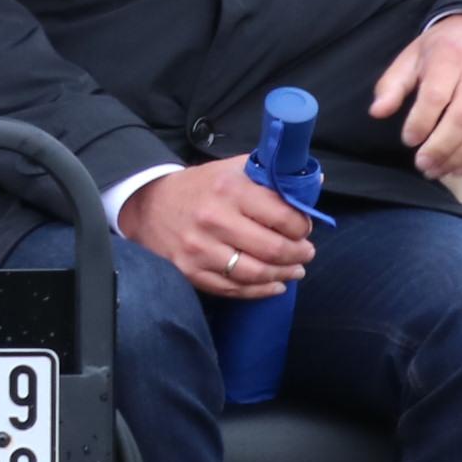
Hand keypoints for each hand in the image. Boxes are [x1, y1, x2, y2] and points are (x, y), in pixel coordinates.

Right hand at [119, 157, 316, 300]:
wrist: (148, 205)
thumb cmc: (199, 187)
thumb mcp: (231, 170)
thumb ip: (269, 175)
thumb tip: (314, 181)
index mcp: (229, 189)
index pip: (282, 215)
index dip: (302, 226)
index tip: (304, 228)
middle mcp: (215, 220)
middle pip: (273, 248)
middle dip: (299, 253)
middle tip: (306, 252)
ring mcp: (201, 250)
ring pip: (256, 273)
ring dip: (284, 274)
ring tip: (295, 270)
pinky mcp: (191, 272)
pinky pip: (234, 289)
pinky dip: (260, 291)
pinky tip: (274, 285)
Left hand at [373, 14, 461, 183]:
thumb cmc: (444, 49)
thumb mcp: (412, 57)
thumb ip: (392, 85)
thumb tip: (377, 112)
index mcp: (450, 57)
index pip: (436, 95)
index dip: (420, 122)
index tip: (408, 139)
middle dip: (440, 148)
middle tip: (422, 163)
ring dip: (459, 158)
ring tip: (437, 169)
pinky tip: (460, 166)